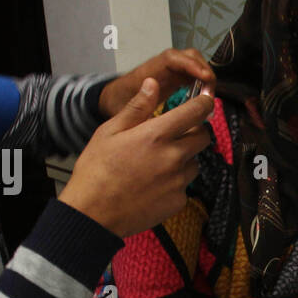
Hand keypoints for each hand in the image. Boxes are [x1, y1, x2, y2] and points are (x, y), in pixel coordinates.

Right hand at [59, 78, 214, 237]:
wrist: (93, 213)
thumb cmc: (96, 170)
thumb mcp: (110, 131)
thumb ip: (137, 108)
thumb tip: (153, 84)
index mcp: (157, 135)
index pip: (196, 112)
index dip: (204, 103)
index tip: (204, 101)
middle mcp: (173, 157)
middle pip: (203, 137)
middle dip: (195, 131)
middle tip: (175, 135)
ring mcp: (179, 181)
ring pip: (194, 162)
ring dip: (184, 159)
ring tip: (157, 164)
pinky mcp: (179, 201)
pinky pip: (185, 185)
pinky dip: (175, 182)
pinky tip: (154, 184)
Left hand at [98, 48, 216, 117]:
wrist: (113, 100)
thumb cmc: (117, 102)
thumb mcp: (123, 108)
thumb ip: (136, 103)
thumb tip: (152, 90)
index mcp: (148, 71)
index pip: (172, 59)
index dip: (191, 65)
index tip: (205, 78)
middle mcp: (161, 67)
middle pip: (188, 57)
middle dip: (204, 70)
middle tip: (209, 94)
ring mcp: (169, 72)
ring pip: (194, 65)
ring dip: (205, 79)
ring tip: (208, 99)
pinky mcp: (175, 79)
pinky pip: (193, 76)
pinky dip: (202, 85)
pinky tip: (204, 100)